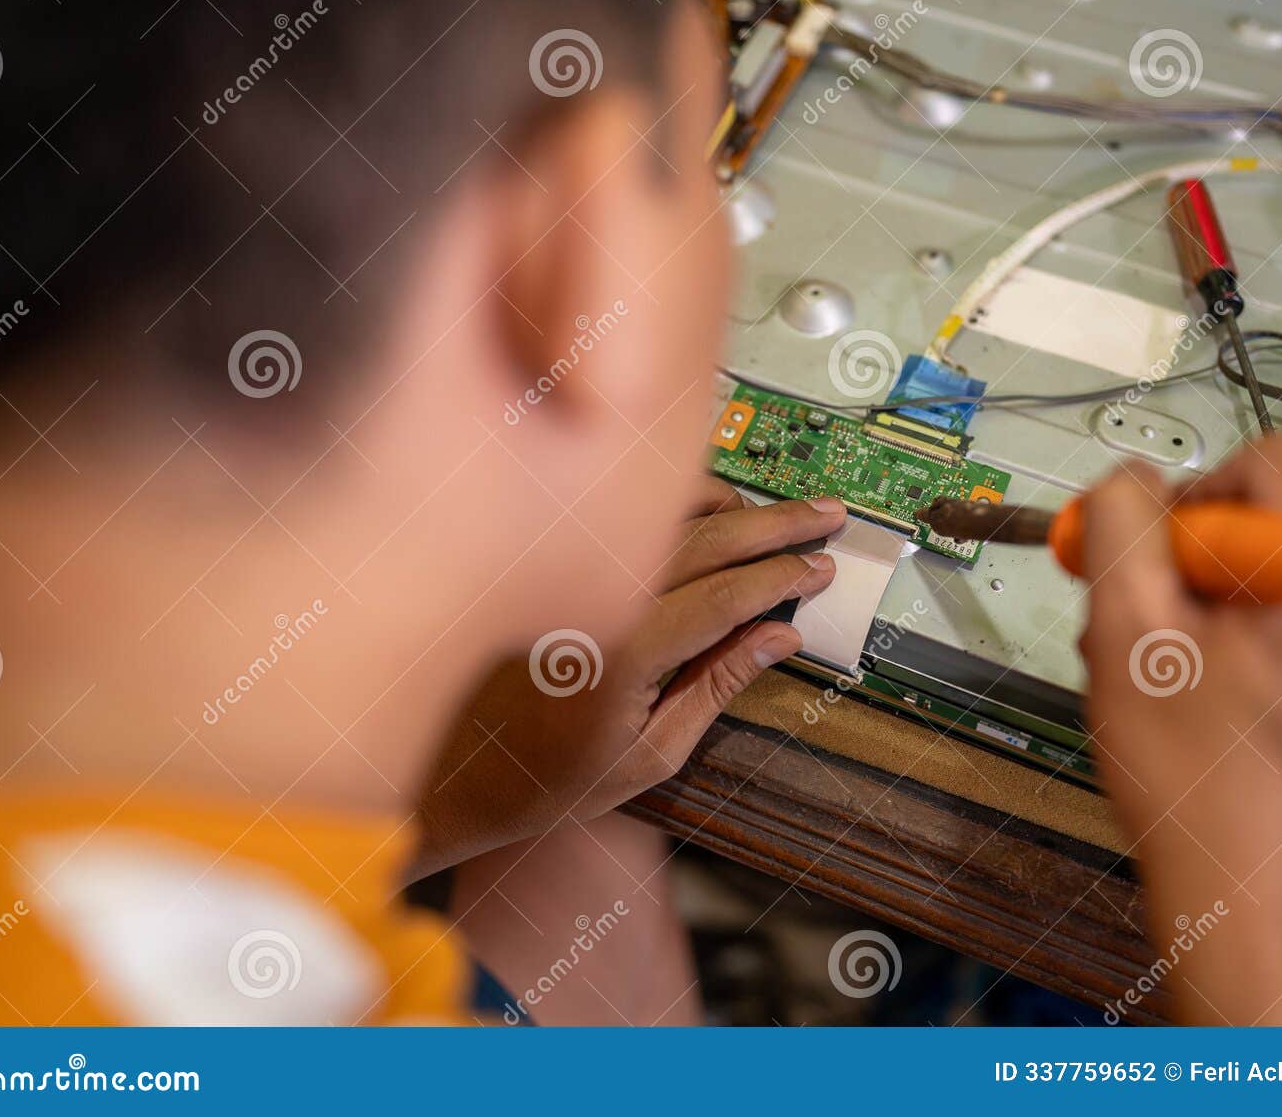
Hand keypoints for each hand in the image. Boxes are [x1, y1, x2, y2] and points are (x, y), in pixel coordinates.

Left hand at [410, 478, 843, 876]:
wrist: (454, 773)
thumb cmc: (544, 779)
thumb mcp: (650, 755)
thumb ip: (719, 686)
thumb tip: (779, 637)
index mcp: (626, 645)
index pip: (728, 593)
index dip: (784, 578)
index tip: (822, 569)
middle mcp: (595, 594)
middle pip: (708, 537)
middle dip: (777, 525)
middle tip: (827, 517)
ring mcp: (568, 571)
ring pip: (666, 512)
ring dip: (731, 504)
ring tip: (777, 512)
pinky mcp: (553, 563)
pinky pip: (624, 514)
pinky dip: (674, 503)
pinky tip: (706, 509)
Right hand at [1077, 436, 1281, 1023]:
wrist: (1249, 895)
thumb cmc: (1198, 781)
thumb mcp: (1129, 627)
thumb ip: (1124, 526)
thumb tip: (1129, 485)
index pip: (1264, 464)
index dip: (1182, 499)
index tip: (1139, 552)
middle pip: (1265, 529)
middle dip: (1183, 566)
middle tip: (1133, 623)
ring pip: (1271, 586)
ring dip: (1201, 613)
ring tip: (1155, 675)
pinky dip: (1235, 651)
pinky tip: (1189, 699)